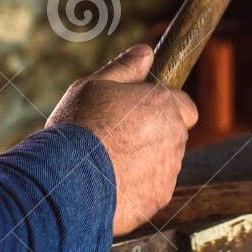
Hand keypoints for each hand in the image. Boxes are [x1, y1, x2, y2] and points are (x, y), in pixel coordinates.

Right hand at [46, 44, 197, 234]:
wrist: (67, 183)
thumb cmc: (78, 128)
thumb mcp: (93, 86)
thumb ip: (125, 68)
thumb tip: (145, 52)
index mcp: (163, 105)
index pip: (184, 105)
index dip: (165, 107)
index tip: (141, 112)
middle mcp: (174, 138)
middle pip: (173, 134)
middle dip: (153, 134)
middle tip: (117, 137)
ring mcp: (168, 171)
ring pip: (164, 162)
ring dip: (145, 160)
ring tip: (108, 161)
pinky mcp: (158, 199)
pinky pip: (152, 188)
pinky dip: (137, 185)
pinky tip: (110, 182)